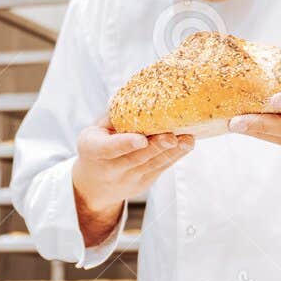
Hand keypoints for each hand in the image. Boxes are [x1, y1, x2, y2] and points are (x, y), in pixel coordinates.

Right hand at [73, 116, 193, 245]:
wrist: (94, 185)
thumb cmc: (96, 147)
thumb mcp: (95, 130)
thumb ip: (113, 117)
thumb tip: (136, 96)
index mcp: (94, 150)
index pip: (110, 148)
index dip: (126, 144)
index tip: (141, 139)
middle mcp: (111, 168)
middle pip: (137, 158)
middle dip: (156, 147)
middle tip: (172, 137)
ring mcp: (128, 179)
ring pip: (153, 164)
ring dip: (172, 152)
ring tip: (187, 140)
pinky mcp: (144, 183)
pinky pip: (161, 168)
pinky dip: (175, 155)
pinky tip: (186, 144)